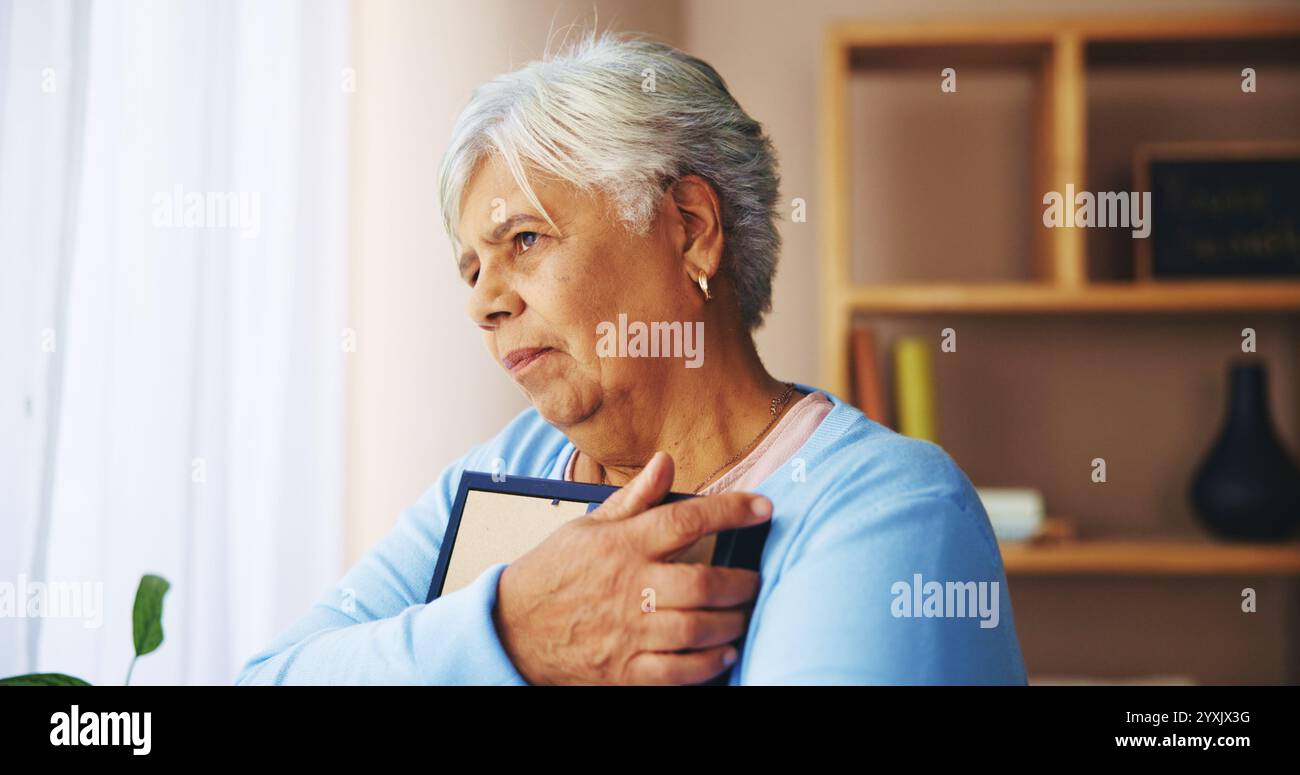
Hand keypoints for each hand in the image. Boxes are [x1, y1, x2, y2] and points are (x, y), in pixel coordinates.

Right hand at [492, 451, 771, 684]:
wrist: (511, 628)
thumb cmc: (554, 573)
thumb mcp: (589, 526)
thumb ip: (635, 498)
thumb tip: (666, 462)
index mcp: (623, 545)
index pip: (686, 519)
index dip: (731, 510)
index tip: (763, 508)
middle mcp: (629, 587)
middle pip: (702, 582)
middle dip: (740, 582)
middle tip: (754, 580)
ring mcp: (628, 631)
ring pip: (697, 628)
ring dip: (730, 622)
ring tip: (740, 614)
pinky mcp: (624, 669)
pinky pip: (678, 671)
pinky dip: (708, 663)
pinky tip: (723, 653)